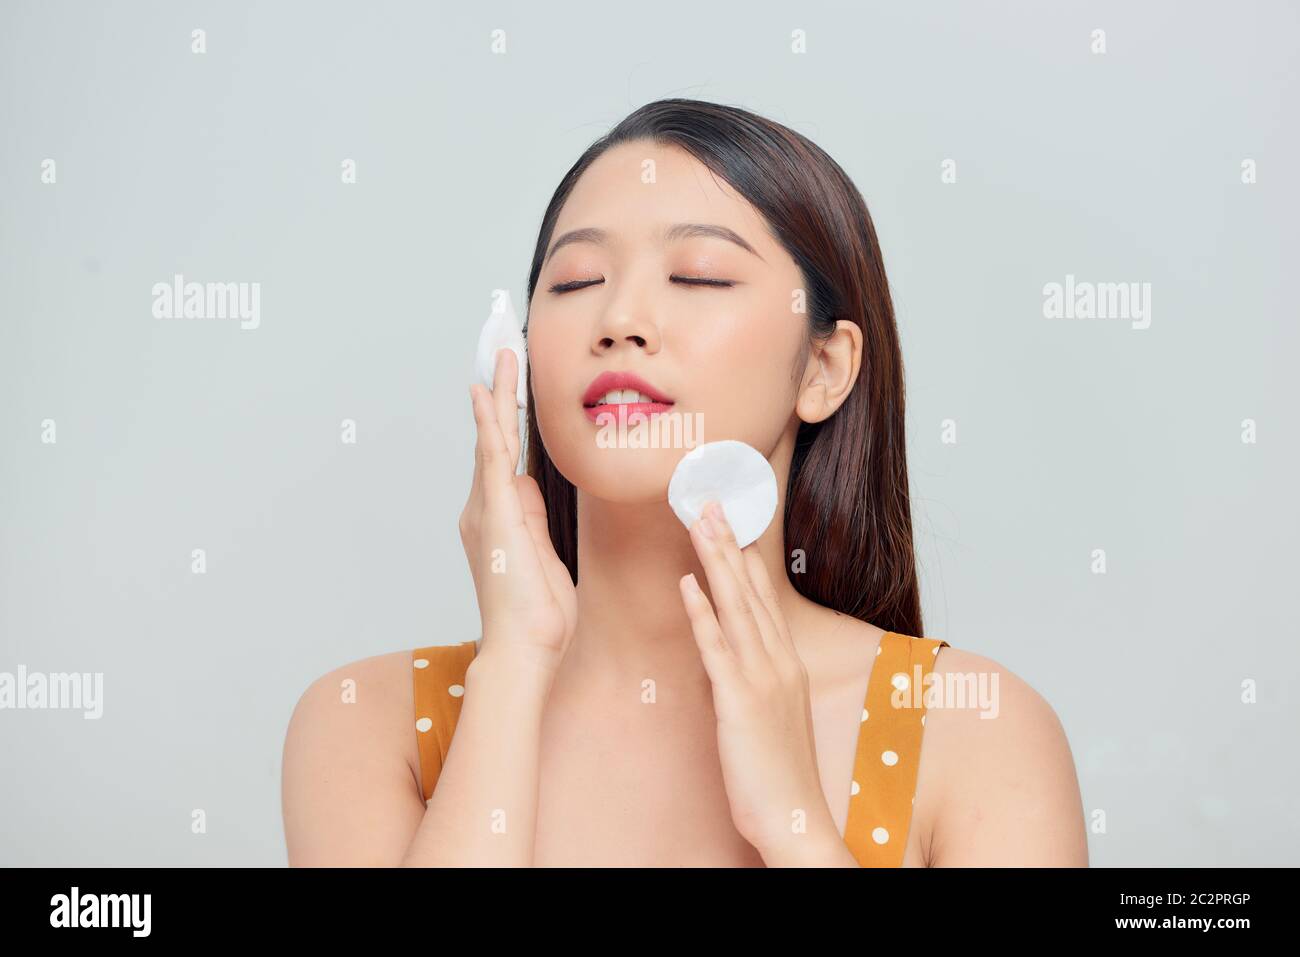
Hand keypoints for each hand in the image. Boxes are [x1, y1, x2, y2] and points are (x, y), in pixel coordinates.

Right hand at [461, 349, 575, 674]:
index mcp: (498, 518)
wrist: (524, 650)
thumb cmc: (537, 616)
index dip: (507, 418)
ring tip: (503, 355)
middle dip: (499, 394)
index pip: (503, 456)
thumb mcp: (542, 556)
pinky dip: (488, 423)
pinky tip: (485, 394)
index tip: (512, 385)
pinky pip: (491, 458)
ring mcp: (486, 510)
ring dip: (497, 395)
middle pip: (492, 438)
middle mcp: (483, 509)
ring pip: (491, 439)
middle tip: (503, 350)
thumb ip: (531, 518)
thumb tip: (526, 484)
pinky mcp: (495, 515)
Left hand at [678, 501, 848, 864]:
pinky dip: (703, 613)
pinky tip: (688, 585)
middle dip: (729, 541)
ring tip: (698, 520)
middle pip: (750, 589)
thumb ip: (753, 679)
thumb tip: (729, 656)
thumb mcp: (770, 715)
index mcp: (787, 662)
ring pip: (735, 606)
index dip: (746, 555)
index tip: (732, 519)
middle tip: (709, 499)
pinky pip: (717, 649)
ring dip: (716, 560)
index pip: (765, 596)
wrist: (797, 820)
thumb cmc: (780, 773)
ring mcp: (762, 679)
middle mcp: (779, 661)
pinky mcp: (741, 702)